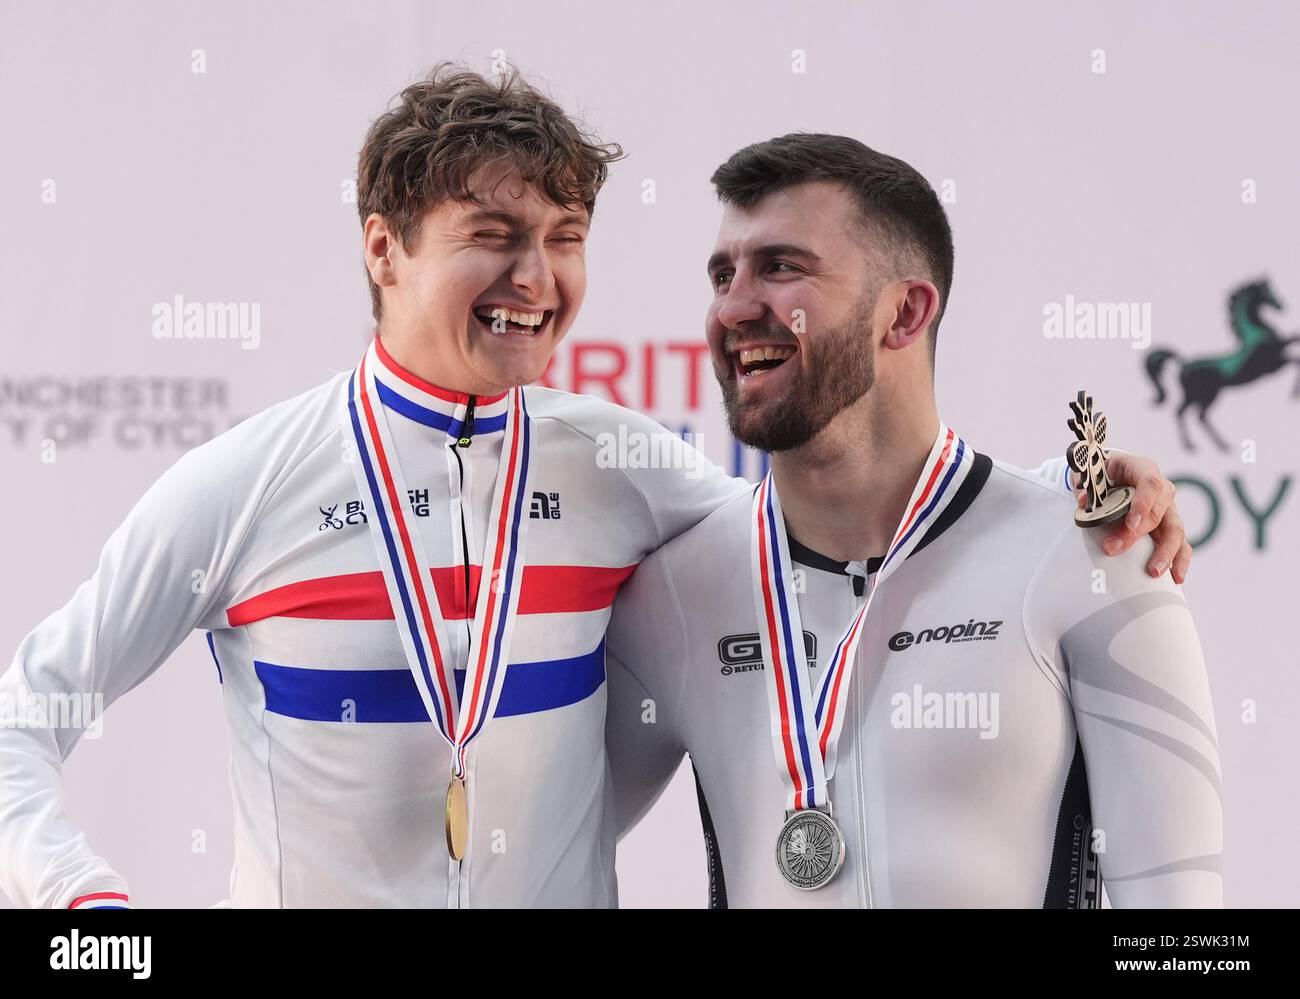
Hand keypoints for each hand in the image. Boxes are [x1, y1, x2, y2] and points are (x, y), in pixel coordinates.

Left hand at [1078, 452, 1190, 582]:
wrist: (1111, 475)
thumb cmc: (1101, 473)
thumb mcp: (1089, 473)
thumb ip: (1085, 485)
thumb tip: (1084, 501)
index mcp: (1142, 469)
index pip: (1150, 484)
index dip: (1143, 504)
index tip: (1130, 523)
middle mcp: (1161, 490)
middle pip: (1158, 513)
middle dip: (1135, 534)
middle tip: (1112, 549)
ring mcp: (1168, 509)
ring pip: (1175, 531)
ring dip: (1165, 552)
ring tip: (1154, 571)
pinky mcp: (1168, 527)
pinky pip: (1181, 544)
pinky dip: (1179, 560)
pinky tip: (1176, 577)